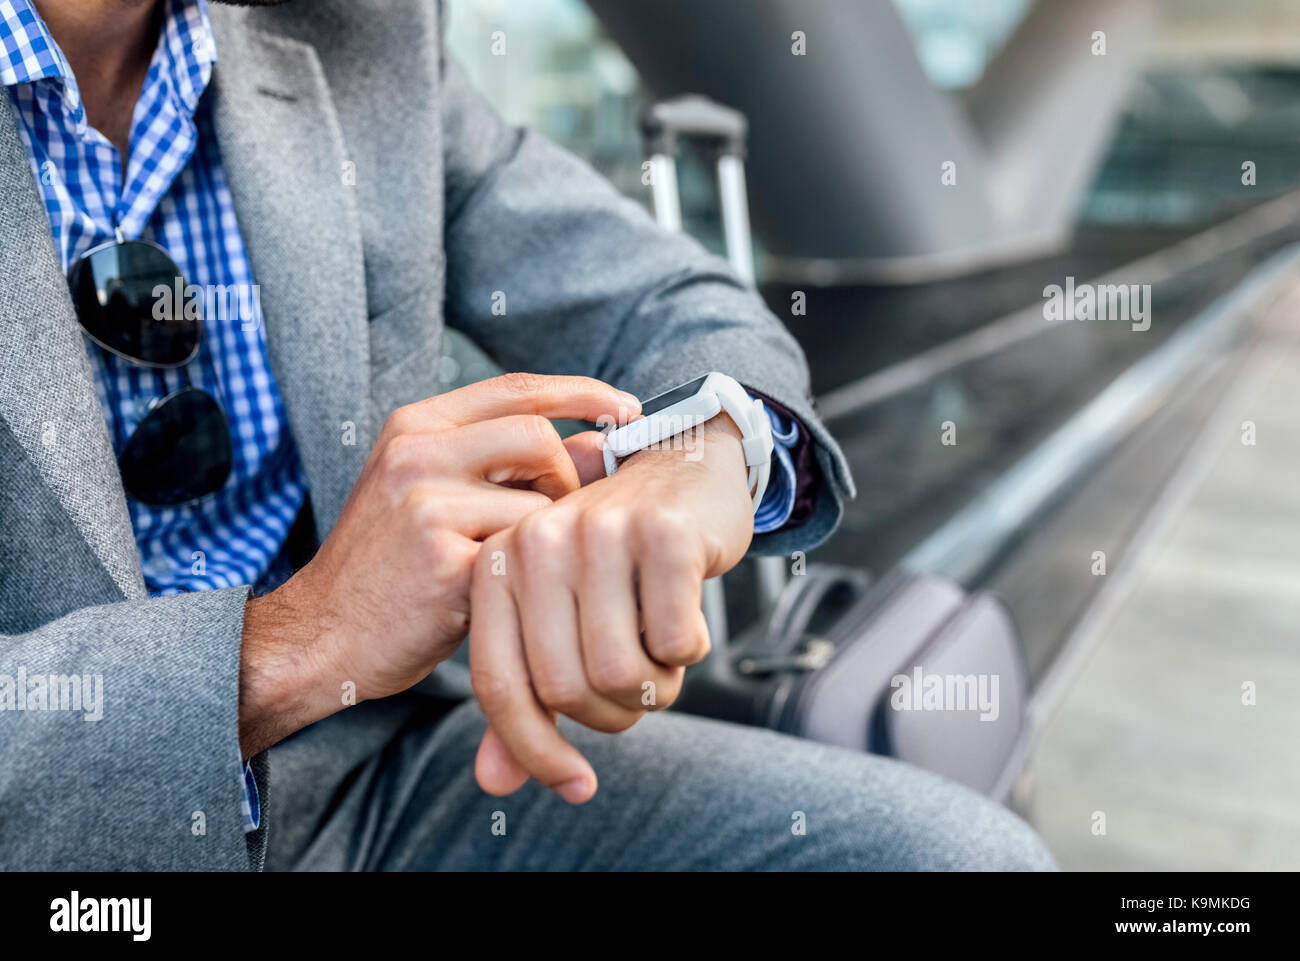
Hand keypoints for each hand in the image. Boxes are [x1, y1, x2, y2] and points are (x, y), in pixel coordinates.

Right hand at [238, 373, 639, 756]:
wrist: (320, 637)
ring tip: (512, 566)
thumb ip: (511, 465)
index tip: (627, 408)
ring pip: (537, 502)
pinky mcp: (444, 561)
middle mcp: (416, 452)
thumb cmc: (391, 568)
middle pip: (537, 435)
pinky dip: (526, 578)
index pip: (517, 388)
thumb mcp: (437, 495)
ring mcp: (426, 504)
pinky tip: (497, 598)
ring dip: (544, 538)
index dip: (582, 392)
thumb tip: (603, 443)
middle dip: (564, 479)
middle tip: (551, 523)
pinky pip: (524, 556)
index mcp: (415, 427)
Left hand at [469, 414, 754, 802]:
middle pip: (564, 689)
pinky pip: (675, 642)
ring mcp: (600, 531)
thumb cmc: (618, 557)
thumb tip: (494, 785)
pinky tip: (688, 618)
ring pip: (619, 673)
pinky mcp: (664, 533)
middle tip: (640, 693)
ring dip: (655, 688)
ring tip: (663, 655)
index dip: (533, 749)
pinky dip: (689, 651)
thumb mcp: (561, 616)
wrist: (687, 468)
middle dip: (611, 716)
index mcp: (498, 563)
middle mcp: (538, 541)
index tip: (574, 785)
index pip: (498, 685)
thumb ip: (525, 696)